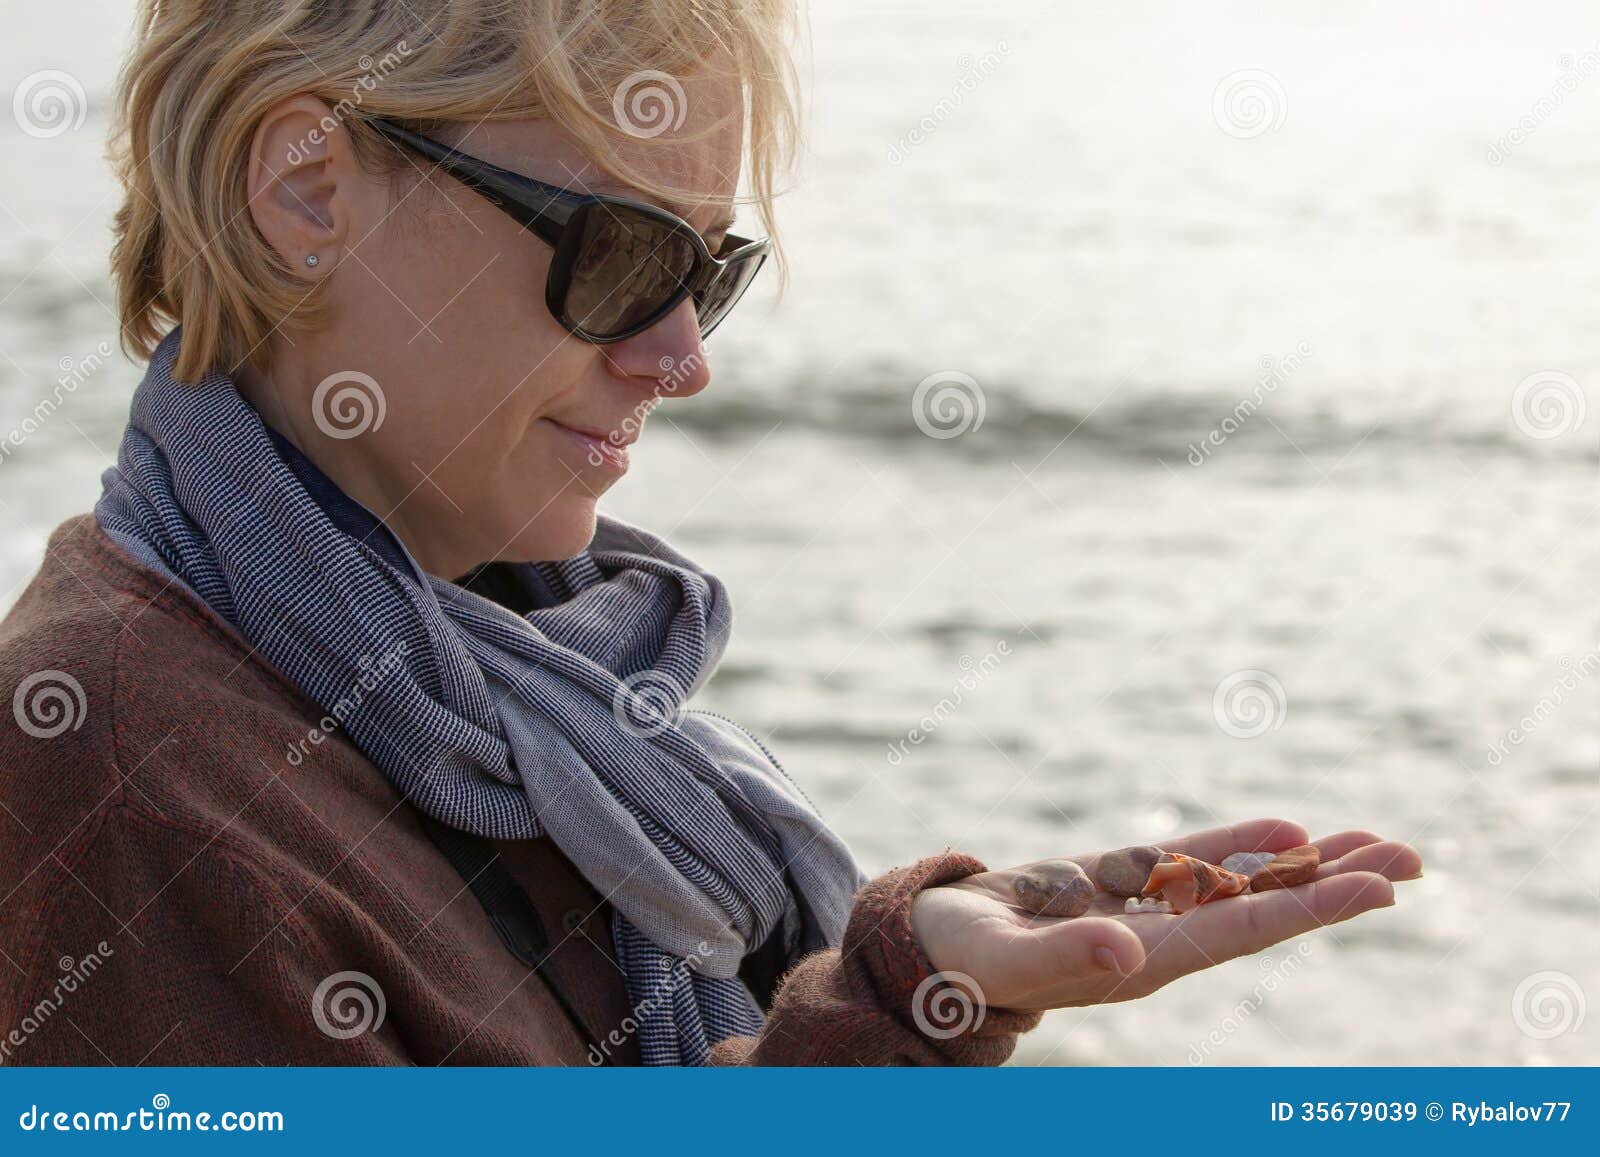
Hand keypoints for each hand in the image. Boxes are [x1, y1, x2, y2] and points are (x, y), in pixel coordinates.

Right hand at [909, 818, 1421, 1011]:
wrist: (935, 949)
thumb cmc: (964, 962)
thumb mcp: (1007, 960)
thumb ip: (1065, 958)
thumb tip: (1131, 951)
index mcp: (1142, 964)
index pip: (1241, 930)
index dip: (1309, 908)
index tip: (1377, 887)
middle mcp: (1159, 940)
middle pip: (1264, 908)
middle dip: (1336, 882)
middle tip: (1412, 857)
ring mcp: (1146, 911)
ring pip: (1241, 883)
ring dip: (1306, 864)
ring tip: (1375, 842)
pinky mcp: (1123, 884)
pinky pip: (1194, 860)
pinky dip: (1242, 846)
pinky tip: (1290, 835)